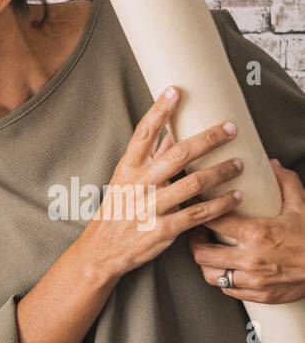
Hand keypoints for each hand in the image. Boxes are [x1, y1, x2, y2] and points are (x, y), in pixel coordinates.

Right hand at [76, 86, 244, 283]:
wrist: (101, 252)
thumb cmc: (117, 213)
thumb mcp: (125, 182)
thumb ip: (150, 158)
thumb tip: (169, 131)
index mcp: (128, 170)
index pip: (143, 135)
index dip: (159, 111)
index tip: (175, 90)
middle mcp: (138, 186)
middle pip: (177, 154)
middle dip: (208, 138)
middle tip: (230, 128)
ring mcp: (150, 208)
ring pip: (193, 183)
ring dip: (221, 171)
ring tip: (241, 163)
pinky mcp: (162, 229)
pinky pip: (198, 214)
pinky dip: (220, 205)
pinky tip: (235, 196)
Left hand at [188, 159, 304, 304]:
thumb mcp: (302, 207)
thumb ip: (286, 184)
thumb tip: (272, 164)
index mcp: (258, 234)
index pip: (214, 221)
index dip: (201, 213)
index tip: (197, 208)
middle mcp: (250, 259)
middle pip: (202, 253)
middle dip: (195, 242)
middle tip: (197, 233)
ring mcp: (253, 280)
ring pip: (210, 275)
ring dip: (206, 264)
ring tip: (208, 253)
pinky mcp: (258, 294)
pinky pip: (228, 290)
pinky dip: (223, 280)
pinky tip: (226, 270)